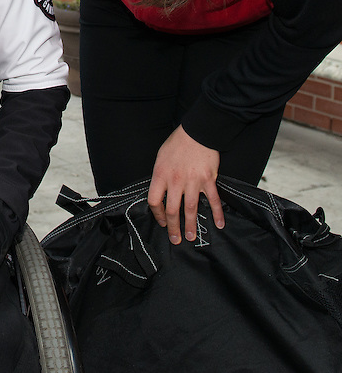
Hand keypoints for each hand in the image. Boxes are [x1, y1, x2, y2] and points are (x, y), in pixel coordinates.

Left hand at [148, 126, 224, 244]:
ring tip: (191, 237)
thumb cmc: (176, 144)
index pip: (154, 200)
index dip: (157, 214)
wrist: (197, 133)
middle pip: (172, 210)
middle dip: (173, 227)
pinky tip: (219, 224)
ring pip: (191, 209)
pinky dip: (217, 213)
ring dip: (191, 225)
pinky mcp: (208, 180)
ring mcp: (193, 182)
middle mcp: (175, 181)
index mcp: (160, 175)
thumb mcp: (160, 158)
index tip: (161, 221)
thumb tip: (160, 194)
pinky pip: (213, 200)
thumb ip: (160, 177)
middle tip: (176, 239)